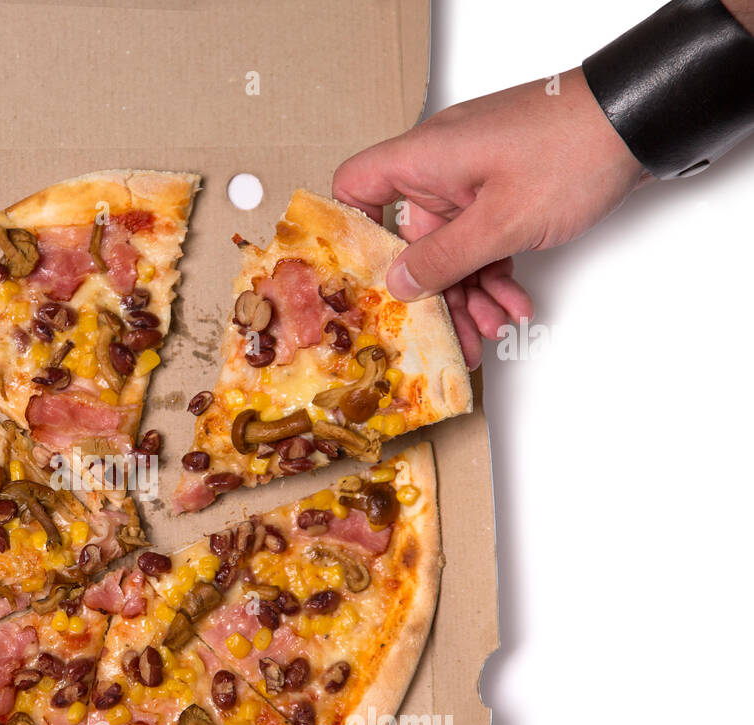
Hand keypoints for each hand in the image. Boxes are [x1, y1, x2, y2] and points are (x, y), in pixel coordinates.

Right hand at [333, 67, 645, 366]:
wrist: (641, 123)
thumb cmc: (570, 152)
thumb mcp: (501, 222)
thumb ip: (443, 259)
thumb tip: (398, 284)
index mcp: (424, 160)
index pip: (356, 187)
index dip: (350, 233)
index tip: (363, 280)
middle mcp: (441, 168)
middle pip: (411, 239)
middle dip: (432, 292)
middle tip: (444, 336)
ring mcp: (474, 179)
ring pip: (453, 248)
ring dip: (470, 293)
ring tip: (491, 331)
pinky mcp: (504, 190)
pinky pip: (484, 241)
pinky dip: (495, 274)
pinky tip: (514, 305)